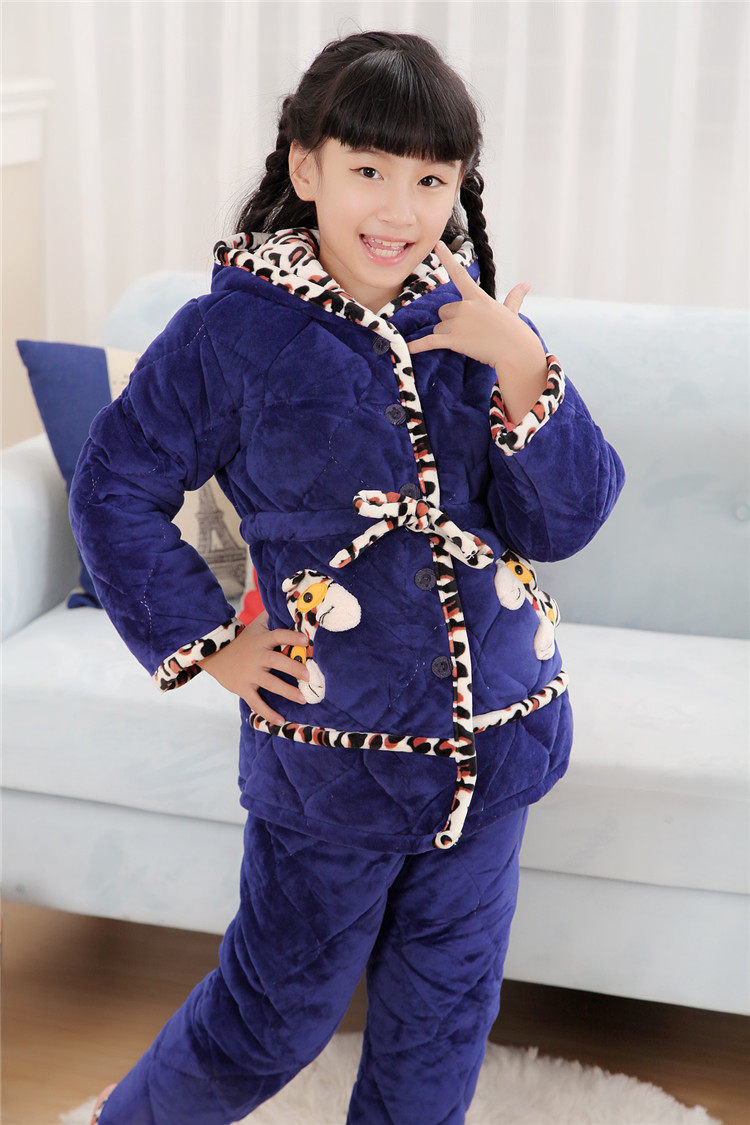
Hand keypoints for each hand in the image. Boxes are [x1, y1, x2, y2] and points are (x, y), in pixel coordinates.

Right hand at [196, 609, 311, 724]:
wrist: (214, 655)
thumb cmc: (241, 640)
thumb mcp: (254, 626)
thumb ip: (270, 615)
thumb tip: (286, 601)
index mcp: (262, 640)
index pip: (279, 635)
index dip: (292, 637)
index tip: (306, 641)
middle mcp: (257, 657)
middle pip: (278, 662)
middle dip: (294, 668)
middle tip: (308, 675)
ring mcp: (250, 674)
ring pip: (271, 684)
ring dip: (288, 692)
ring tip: (303, 698)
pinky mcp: (243, 688)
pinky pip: (257, 703)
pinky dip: (268, 713)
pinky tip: (281, 720)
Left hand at [406, 240, 545, 375]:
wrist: (516, 352)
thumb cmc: (515, 333)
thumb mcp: (511, 312)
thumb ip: (514, 298)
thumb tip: (526, 285)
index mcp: (478, 297)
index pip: (459, 274)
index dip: (447, 258)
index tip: (437, 244)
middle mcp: (465, 306)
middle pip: (443, 312)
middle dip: (450, 323)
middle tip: (469, 333)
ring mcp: (459, 323)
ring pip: (439, 329)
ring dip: (448, 337)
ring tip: (468, 343)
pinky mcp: (454, 340)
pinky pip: (429, 341)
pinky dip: (417, 346)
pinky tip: (406, 349)